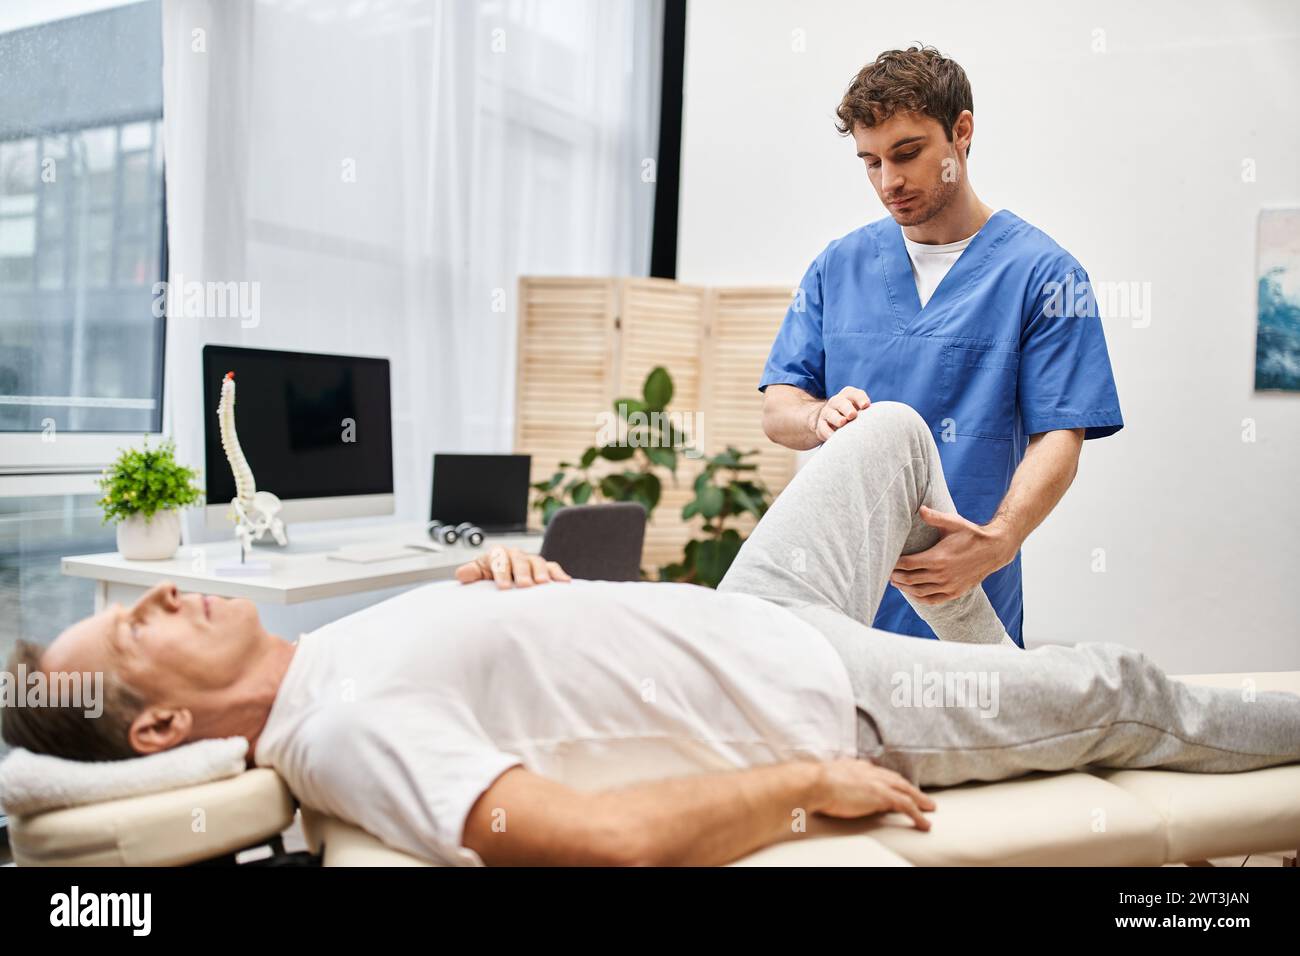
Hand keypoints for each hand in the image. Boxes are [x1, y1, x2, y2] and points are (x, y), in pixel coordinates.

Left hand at [455, 546, 571, 588]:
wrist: (502, 577)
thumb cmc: (489, 577)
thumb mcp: (478, 574)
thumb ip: (471, 573)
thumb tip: (461, 574)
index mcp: (498, 555)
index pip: (499, 559)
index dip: (501, 572)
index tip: (503, 587)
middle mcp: (515, 555)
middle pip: (519, 560)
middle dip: (522, 572)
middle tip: (524, 585)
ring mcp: (530, 561)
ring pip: (537, 562)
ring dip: (540, 572)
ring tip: (543, 584)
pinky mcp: (544, 568)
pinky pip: (552, 567)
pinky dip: (558, 574)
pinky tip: (564, 582)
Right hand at [809, 386, 870, 442]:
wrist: (829, 420)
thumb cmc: (853, 415)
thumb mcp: (861, 409)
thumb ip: (870, 411)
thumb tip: (890, 418)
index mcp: (848, 395)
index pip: (854, 394)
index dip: (860, 399)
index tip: (866, 406)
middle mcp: (836, 402)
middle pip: (840, 402)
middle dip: (846, 408)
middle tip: (852, 415)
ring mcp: (827, 412)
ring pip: (830, 414)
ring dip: (836, 418)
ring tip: (842, 423)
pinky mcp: (820, 425)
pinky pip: (823, 428)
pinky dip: (828, 432)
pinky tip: (834, 436)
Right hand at [813, 759, 934, 828]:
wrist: (815, 783)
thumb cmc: (813, 783)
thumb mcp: (825, 778)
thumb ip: (832, 781)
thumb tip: (828, 788)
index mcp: (855, 767)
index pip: (877, 772)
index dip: (888, 779)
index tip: (894, 783)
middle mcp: (869, 771)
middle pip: (896, 779)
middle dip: (909, 787)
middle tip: (920, 795)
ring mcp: (877, 783)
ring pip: (906, 790)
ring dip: (919, 800)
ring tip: (929, 808)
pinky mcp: (882, 796)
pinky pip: (906, 806)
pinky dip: (917, 814)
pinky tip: (924, 823)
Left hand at [891, 506, 1015, 603]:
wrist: (994, 550)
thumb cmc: (971, 534)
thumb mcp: (954, 523)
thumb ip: (935, 517)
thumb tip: (920, 508)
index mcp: (938, 557)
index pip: (907, 564)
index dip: (894, 564)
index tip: (887, 561)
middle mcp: (942, 574)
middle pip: (910, 579)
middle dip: (896, 576)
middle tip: (887, 573)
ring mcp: (948, 585)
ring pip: (919, 591)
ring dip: (905, 588)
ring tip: (896, 582)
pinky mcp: (955, 592)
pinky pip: (932, 599)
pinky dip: (920, 598)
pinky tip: (913, 593)